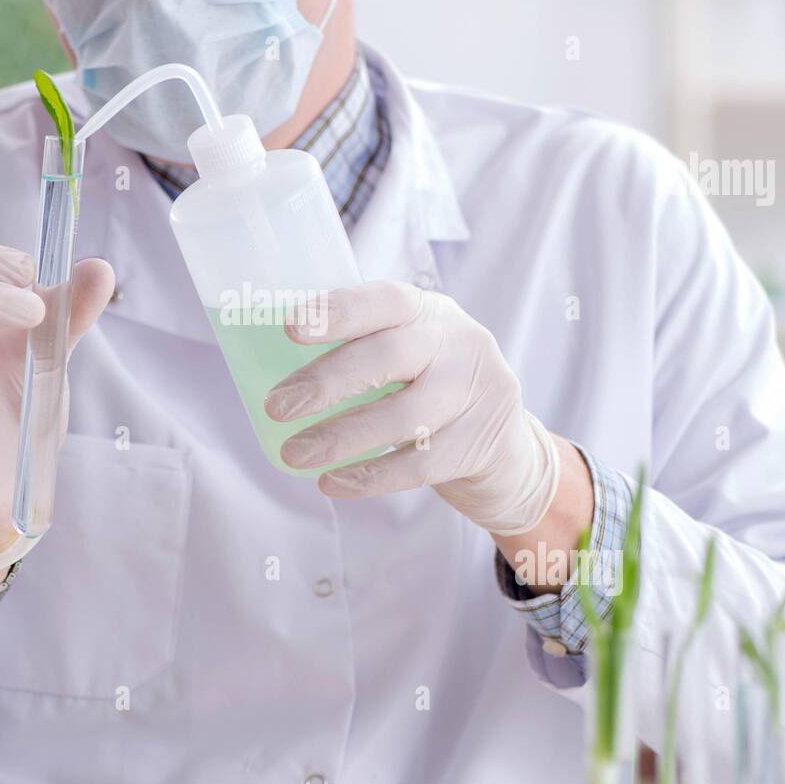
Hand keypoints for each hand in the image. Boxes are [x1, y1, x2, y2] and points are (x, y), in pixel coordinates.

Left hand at [264, 281, 559, 537]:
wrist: (507, 447)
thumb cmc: (432, 390)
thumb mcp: (410, 354)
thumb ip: (361, 351)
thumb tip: (278, 376)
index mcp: (429, 311)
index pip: (385, 300)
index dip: (338, 311)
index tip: (292, 327)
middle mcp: (459, 342)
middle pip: (388, 357)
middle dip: (325, 383)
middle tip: (277, 407)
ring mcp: (478, 392)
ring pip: (402, 417)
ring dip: (339, 438)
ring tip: (295, 454)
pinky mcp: (482, 443)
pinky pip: (418, 465)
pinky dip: (369, 477)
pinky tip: (333, 483)